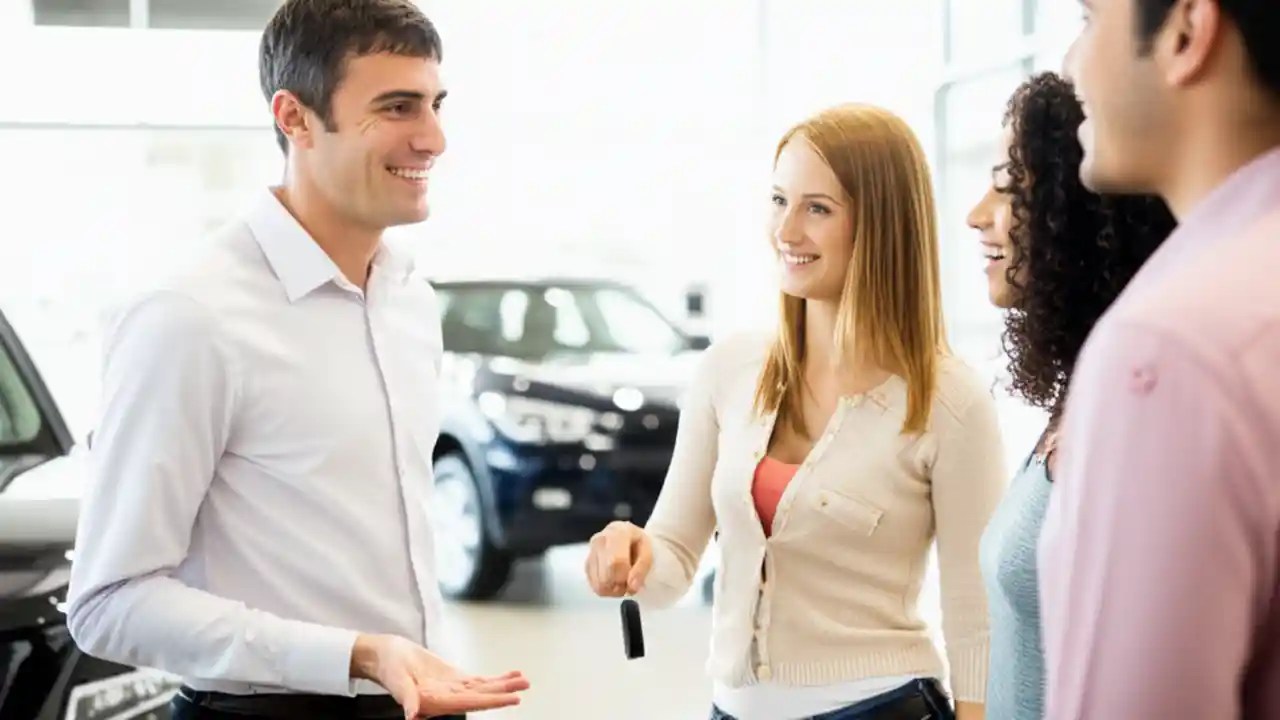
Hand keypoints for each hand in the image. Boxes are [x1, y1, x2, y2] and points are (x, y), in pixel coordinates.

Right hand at [350, 634, 528, 718]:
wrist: (384, 656)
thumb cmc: (388, 667)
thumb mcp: (396, 679)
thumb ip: (405, 697)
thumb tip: (411, 714)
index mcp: (435, 702)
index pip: (469, 703)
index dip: (491, 701)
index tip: (511, 698)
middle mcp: (447, 698)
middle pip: (481, 697)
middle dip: (503, 693)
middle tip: (525, 687)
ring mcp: (452, 689)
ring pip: (483, 689)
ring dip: (503, 685)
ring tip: (524, 680)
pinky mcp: (454, 679)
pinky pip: (479, 680)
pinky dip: (495, 679)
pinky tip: (510, 675)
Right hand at [585, 521, 652, 596]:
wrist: (627, 536)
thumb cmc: (639, 543)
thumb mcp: (649, 550)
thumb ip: (642, 568)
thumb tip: (632, 586)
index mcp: (617, 533)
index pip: (615, 562)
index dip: (625, 578)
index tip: (634, 584)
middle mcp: (599, 540)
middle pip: (605, 577)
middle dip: (619, 587)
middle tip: (629, 584)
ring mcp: (590, 552)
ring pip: (598, 585)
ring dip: (613, 590)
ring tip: (622, 583)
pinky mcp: (587, 564)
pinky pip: (594, 586)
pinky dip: (606, 589)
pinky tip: (614, 582)